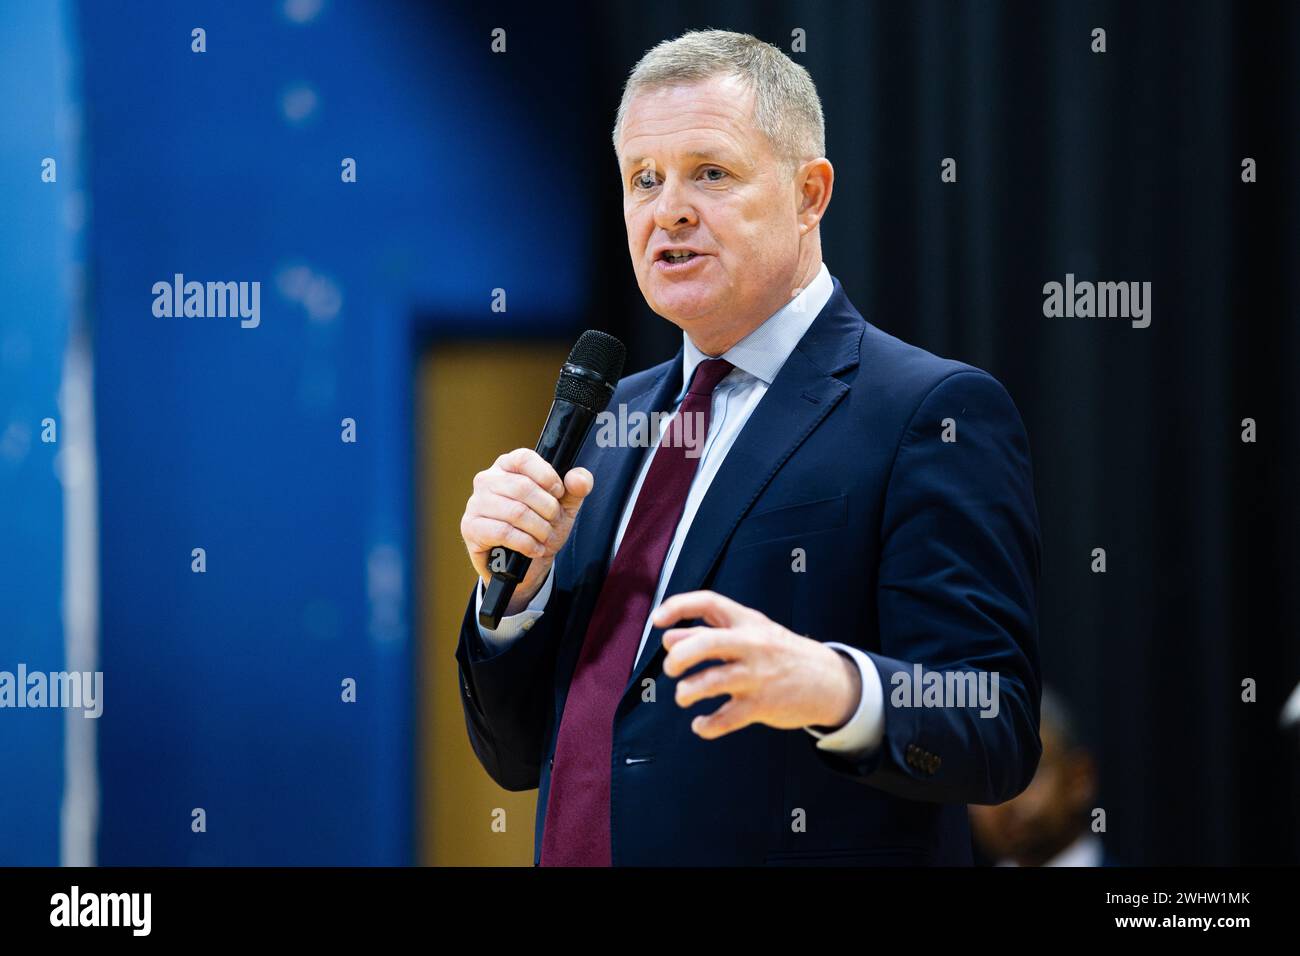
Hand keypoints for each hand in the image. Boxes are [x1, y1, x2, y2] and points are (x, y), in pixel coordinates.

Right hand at [460, 448, 593, 614]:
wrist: (525, 564)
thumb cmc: (540, 526)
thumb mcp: (564, 506)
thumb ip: (576, 488)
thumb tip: (578, 478)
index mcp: (508, 466)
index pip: (524, 458)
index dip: (547, 476)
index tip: (558, 494)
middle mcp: (487, 480)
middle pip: (523, 487)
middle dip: (547, 509)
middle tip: (553, 522)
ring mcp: (476, 503)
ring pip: (515, 512)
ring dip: (539, 529)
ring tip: (544, 537)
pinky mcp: (471, 527)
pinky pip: (503, 532)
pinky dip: (526, 543)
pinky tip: (534, 549)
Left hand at [652, 590, 861, 739]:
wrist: (829, 680)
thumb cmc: (780, 654)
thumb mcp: (750, 633)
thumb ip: (710, 633)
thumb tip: (668, 639)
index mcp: (747, 621)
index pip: (708, 602)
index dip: (678, 607)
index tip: (658, 621)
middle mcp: (752, 644)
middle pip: (707, 643)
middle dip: (680, 656)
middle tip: (671, 669)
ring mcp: (757, 676)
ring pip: (711, 682)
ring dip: (687, 692)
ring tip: (683, 696)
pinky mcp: (762, 705)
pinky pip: (725, 719)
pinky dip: (706, 725)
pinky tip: (701, 724)